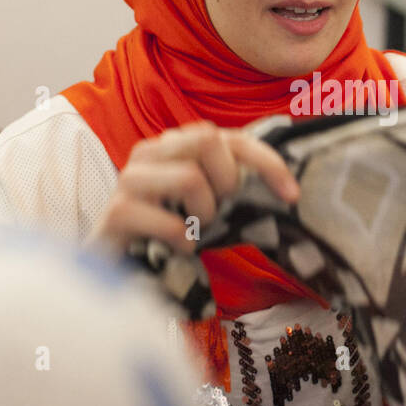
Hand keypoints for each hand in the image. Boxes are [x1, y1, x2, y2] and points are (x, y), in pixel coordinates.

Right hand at [89, 120, 299, 255]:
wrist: (114, 267)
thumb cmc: (165, 233)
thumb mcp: (205, 204)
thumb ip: (231, 184)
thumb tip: (284, 186)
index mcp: (175, 146)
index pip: (231, 137)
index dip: (267, 162)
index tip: (292, 195)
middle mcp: (150, 152)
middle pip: (206, 139)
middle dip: (227, 180)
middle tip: (219, 211)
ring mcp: (129, 179)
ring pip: (190, 177)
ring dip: (204, 213)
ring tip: (195, 231)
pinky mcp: (116, 212)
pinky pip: (170, 221)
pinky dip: (184, 240)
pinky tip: (179, 248)